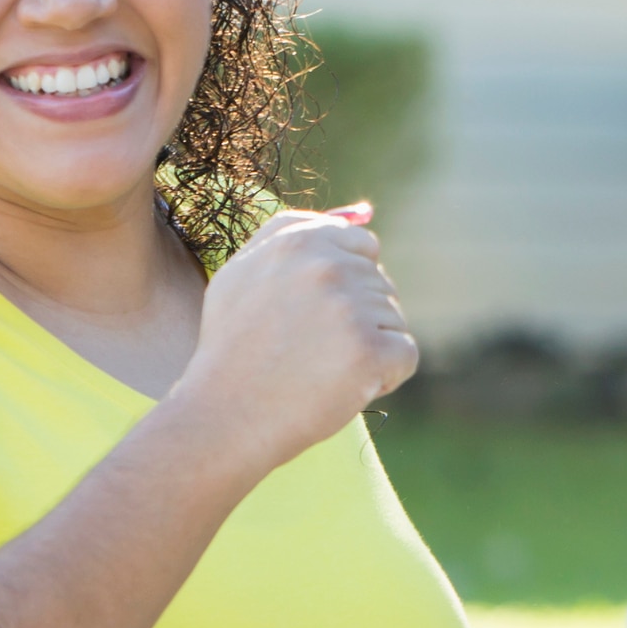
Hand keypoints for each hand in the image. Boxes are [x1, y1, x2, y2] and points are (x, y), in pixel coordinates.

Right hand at [176, 202, 416, 472]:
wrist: (222, 417)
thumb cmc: (234, 346)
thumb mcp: (246, 272)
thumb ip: (297, 230)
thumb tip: (366, 210)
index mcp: (299, 239)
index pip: (363, 247)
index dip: (342, 287)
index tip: (307, 316)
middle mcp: (327, 265)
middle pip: (380, 284)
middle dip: (355, 319)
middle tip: (304, 349)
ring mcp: (350, 307)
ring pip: (392, 320)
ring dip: (367, 347)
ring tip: (315, 368)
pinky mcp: (370, 350)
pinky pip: (405, 355)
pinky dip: (384, 377)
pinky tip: (341, 387)